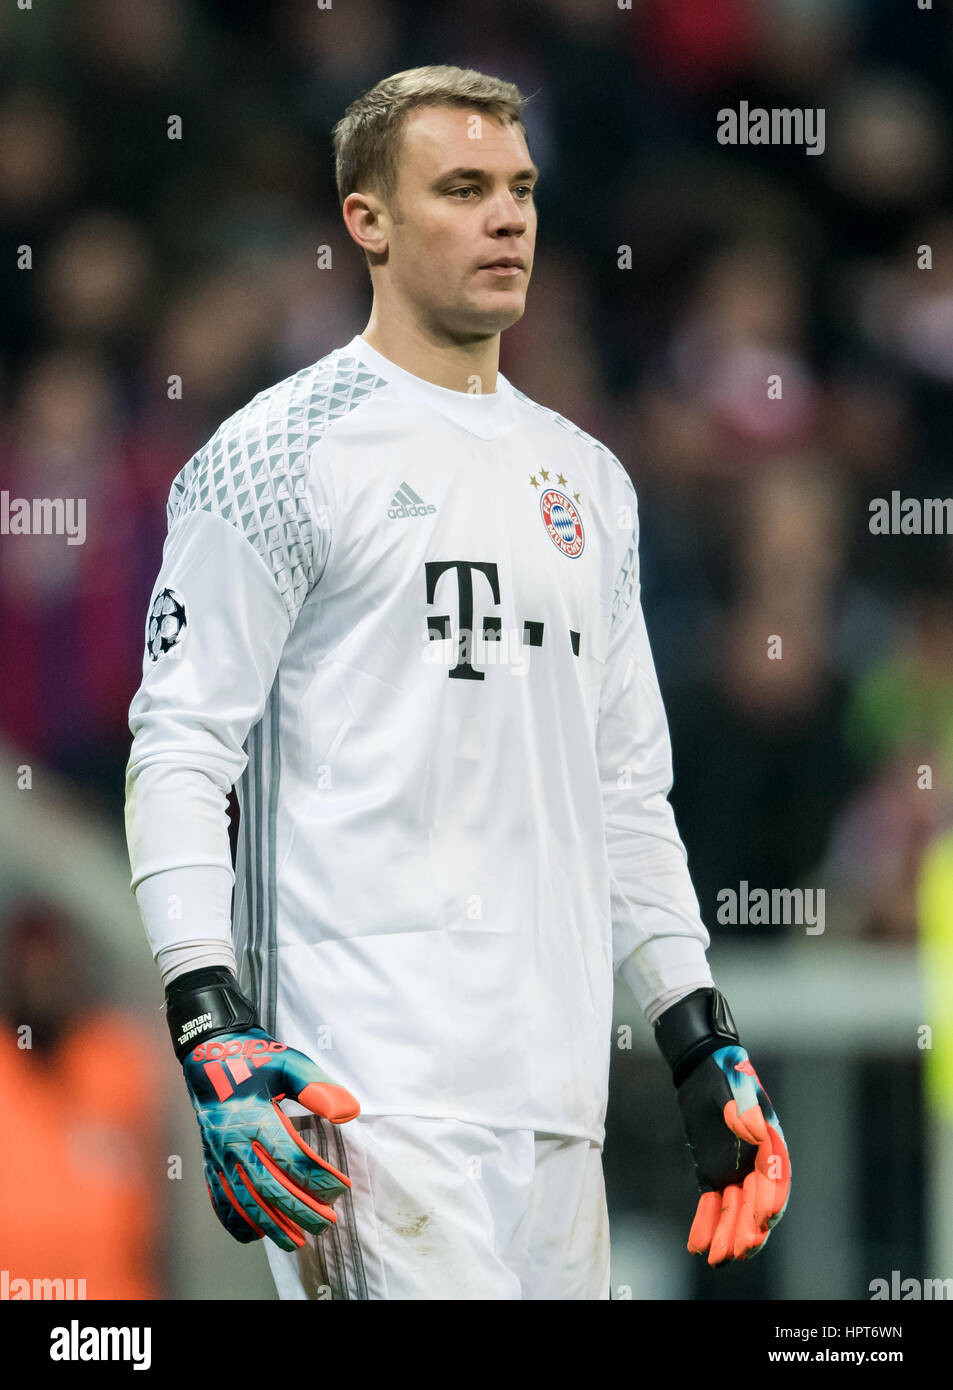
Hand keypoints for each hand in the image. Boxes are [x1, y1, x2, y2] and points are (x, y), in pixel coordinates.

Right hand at [183, 1026, 360, 1251]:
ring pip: (245, 1201)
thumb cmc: (253, 1060)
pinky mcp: (210, 1163)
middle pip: (270, 1187)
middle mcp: (234, 1142)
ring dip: (271, 1225)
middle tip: (328, 1223)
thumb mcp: (288, 1064)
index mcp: (256, 1118)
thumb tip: (350, 1112)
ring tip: (297, 1241)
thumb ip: (319, 1088)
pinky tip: (254, 1235)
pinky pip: (220, 1200)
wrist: (208, 1057)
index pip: (292, 1159)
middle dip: (301, 1211)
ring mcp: (220, 1156)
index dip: (320, 1178)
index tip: (343, 1187)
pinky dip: (236, 1221)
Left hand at [676, 1044, 790, 1265]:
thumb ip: (741, 1106)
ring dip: (727, 1234)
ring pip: (734, 1210)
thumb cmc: (722, 1072)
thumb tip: (753, 1130)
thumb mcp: (731, 1083)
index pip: (774, 1176)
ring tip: (716, 1258)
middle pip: (757, 1202)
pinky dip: (705, 1224)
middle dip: (749, 1228)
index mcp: (769, 1141)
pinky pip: (712, 1204)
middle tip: (739, 1251)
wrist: (700, 1071)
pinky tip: (696, 1244)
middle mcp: (756, 1162)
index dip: (771, 1197)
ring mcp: (736, 1171)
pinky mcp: (714, 1174)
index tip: (764, 1217)